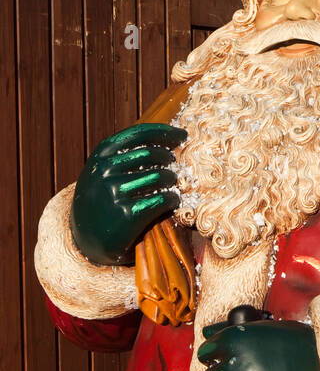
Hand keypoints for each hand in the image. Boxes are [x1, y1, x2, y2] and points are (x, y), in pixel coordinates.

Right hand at [70, 123, 186, 265]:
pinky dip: (172, 199)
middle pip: (151, 154)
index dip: (164, 132)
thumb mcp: (102, 171)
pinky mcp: (127, 214)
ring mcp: (115, 192)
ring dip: (172, 180)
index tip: (181, 135)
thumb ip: (124, 155)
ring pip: (159, 177)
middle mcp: (105, 171)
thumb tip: (166, 140)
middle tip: (176, 166)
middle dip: (169, 159)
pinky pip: (161, 200)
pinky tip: (171, 201)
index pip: (138, 134)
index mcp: (101, 155)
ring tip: (172, 185)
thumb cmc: (101, 200)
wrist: (86, 238)